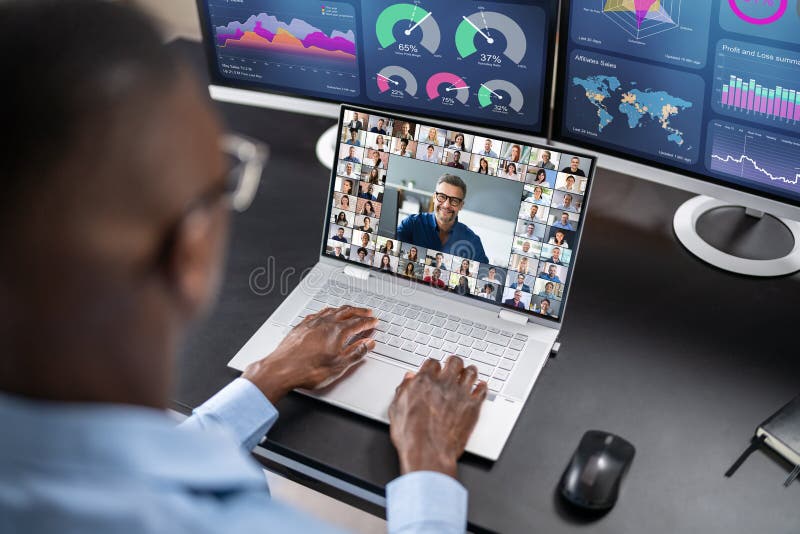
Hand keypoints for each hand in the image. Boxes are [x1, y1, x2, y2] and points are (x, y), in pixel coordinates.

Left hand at [242, 305, 376, 403]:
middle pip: (346, 312)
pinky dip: (327, 311)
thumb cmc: (308, 370)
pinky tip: (326, 314)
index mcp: (337, 332)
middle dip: (359, 311)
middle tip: (367, 312)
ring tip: (350, 310)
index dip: (368, 322)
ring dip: (344, 309)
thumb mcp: (339, 366)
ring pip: (332, 310)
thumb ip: (356, 353)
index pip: (358, 323)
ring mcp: (312, 323)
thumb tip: (368, 344)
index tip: (374, 321)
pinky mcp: (301, 326)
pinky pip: (318, 313)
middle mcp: (325, 324)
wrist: (282, 369)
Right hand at [389, 357, 486, 477]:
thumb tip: (408, 380)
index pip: (433, 362)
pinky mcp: (473, 407)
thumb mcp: (396, 410)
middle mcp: (444, 384)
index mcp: (424, 382)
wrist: (429, 453)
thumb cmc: (411, 436)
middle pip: (455, 362)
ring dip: (469, 372)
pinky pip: (482, 391)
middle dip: (454, 363)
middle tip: (454, 366)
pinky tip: (480, 388)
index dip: (434, 365)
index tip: (434, 369)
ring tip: (468, 373)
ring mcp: (460, 394)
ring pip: (471, 372)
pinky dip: (482, 387)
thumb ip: (403, 390)